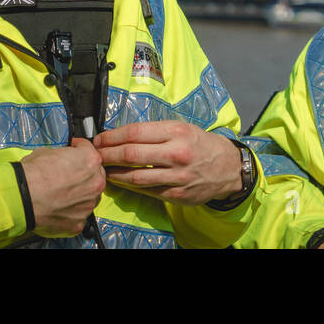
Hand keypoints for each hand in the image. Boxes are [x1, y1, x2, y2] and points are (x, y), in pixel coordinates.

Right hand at [20, 138, 105, 236]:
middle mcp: (95, 183)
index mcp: (90, 161)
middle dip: (83, 175)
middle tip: (68, 176)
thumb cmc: (32, 175)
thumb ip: (63, 155)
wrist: (21, 198)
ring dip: (80, 195)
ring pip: (89, 198)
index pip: (90, 152)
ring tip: (62, 195)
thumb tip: (61, 158)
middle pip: (95, 177)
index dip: (80, 151)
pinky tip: (58, 209)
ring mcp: (88, 204)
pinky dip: (70, 213)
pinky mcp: (79, 222)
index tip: (75, 152)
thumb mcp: (48, 152)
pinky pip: (78, 215)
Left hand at [92, 121, 243, 205]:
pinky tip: (121, 181)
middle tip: (95, 154)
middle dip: (107, 154)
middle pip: (131, 154)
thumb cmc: (201, 144)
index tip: (99, 139)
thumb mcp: (183, 129)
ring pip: (135, 176)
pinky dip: (130, 186)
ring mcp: (177, 176)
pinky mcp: (177, 194)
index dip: (112, 136)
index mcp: (177, 131)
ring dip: (114, 173)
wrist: (228, 167)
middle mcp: (177, 153)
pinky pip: (146, 190)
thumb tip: (123, 136)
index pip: (135, 132)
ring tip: (103, 169)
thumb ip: (156, 132)